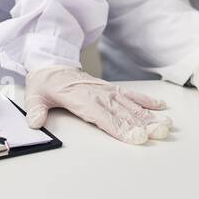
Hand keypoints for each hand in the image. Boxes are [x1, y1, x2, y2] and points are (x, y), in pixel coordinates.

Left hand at [25, 66, 171, 144]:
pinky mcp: (110, 89)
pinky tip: (160, 107)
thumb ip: (35, 109)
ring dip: (148, 116)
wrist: (51, 61)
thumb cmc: (45, 81)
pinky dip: (145, 100)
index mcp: (79, 97)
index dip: (119, 127)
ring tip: (165, 125)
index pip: (102, 115)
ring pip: (129, 105)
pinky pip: (130, 94)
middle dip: (141, 124)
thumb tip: (34, 123)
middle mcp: (97, 94)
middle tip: (158, 134)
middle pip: (121, 112)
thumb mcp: (34, 93)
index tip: (135, 137)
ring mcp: (106, 91)